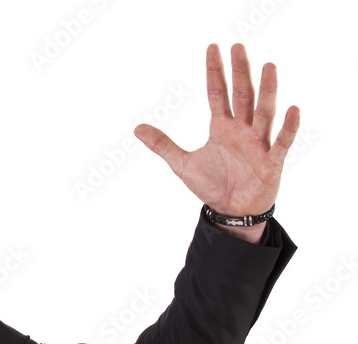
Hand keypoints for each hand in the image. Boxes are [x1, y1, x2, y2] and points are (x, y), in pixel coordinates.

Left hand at [135, 43, 300, 220]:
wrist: (231, 210)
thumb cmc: (213, 184)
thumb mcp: (182, 164)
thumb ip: (162, 144)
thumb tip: (137, 128)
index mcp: (222, 127)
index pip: (217, 93)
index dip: (215, 72)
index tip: (213, 47)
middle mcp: (242, 129)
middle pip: (241, 95)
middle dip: (240, 72)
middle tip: (238, 47)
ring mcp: (258, 143)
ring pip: (264, 112)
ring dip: (266, 91)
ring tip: (268, 67)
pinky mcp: (271, 161)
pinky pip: (281, 141)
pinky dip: (287, 127)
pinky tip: (292, 109)